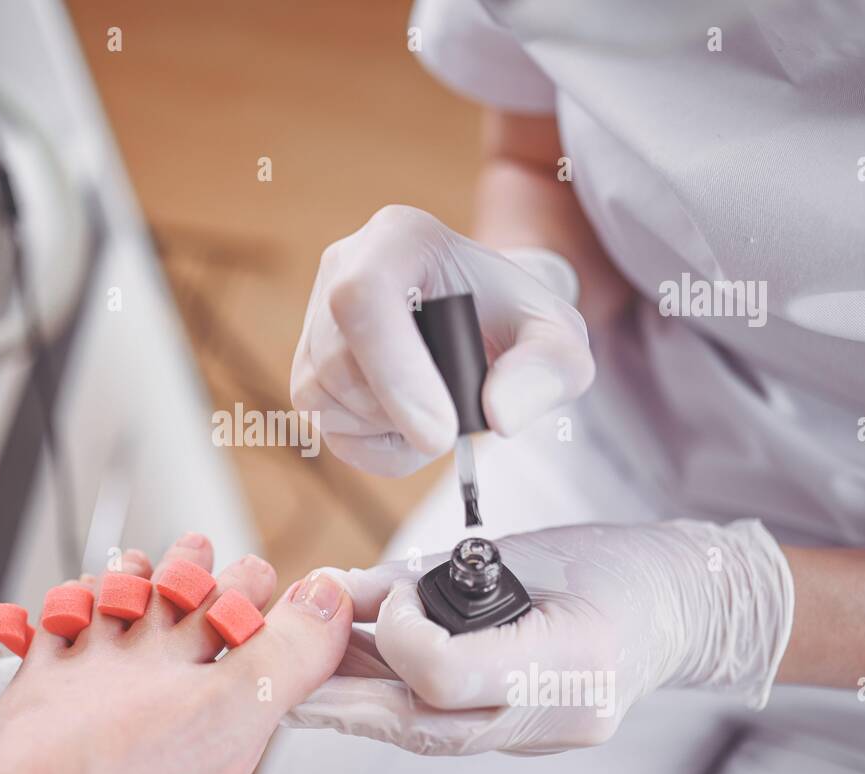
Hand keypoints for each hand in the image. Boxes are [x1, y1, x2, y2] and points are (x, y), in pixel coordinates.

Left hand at [285, 520, 794, 754]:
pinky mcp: (529, 735)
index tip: (385, 598)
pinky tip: (356, 679)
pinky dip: (398, 702)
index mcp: (573, 657)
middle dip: (342, 702)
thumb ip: (424, 576)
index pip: (447, 676)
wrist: (683, 604)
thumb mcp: (520, 549)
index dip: (395, 636)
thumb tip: (337, 589)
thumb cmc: (618, 563)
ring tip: (303, 677)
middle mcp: (558, 712)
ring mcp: (545, 734)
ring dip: (359, 704)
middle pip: (424, 725)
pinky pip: (449, 727)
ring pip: (428, 735)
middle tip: (280, 684)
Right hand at [290, 205, 591, 476]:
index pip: (363, 297)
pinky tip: (409, 418)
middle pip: (340, 365)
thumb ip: (549, 369)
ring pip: (325, 399)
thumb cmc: (512, 319)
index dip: (394, 372)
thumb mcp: (557, 334)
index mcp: (398, 237)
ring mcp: (315, 321)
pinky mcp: (307, 369)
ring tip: (437, 404)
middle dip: (401, 414)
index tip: (440, 433)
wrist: (479, 321)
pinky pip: (327, 429)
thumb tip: (498, 412)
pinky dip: (377, 444)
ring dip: (391, 428)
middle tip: (456, 422)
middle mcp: (341, 269)